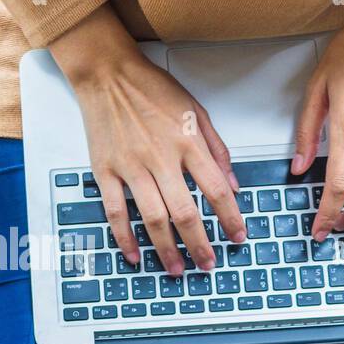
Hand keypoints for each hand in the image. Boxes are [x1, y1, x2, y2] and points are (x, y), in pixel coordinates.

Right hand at [50, 5, 245, 276]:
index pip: (216, 190)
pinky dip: (124, 237)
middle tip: (209, 264)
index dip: (230, 218)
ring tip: (177, 269)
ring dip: (166, 249)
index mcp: (187, 142)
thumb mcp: (196, 111)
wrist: (108, 74)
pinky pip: (115, 211)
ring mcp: (131, 166)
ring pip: (152, 218)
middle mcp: (161, 158)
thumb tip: (233, 185)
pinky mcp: (105, 170)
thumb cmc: (153, 89)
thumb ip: (217, 149)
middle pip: (185, 212)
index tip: (238, 238)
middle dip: (200, 244)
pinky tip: (134, 255)